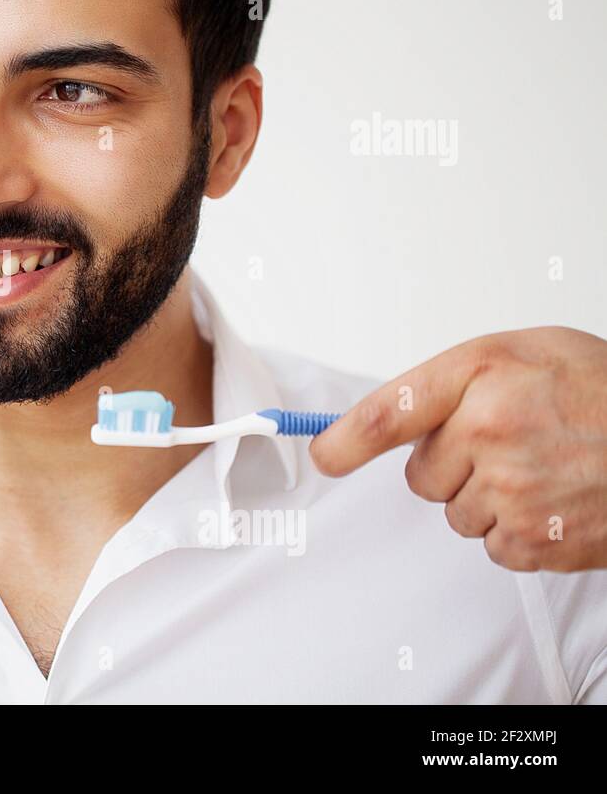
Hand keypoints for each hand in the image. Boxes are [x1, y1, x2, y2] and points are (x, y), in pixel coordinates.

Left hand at [310, 327, 606, 571]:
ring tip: (545, 470)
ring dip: (488, 499)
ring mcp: (512, 490)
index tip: (322, 455)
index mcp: (482, 376)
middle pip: (422, 475)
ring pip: (456, 513)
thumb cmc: (602, 391)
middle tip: (510, 444)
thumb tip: (390, 420)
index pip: (389, 413)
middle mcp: (490, 431)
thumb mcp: (524, 354)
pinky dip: (519, 531)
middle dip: (454, 465)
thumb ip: (454, 382)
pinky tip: (557, 501)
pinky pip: (492, 546)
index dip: (344, 440)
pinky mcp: (535, 540)